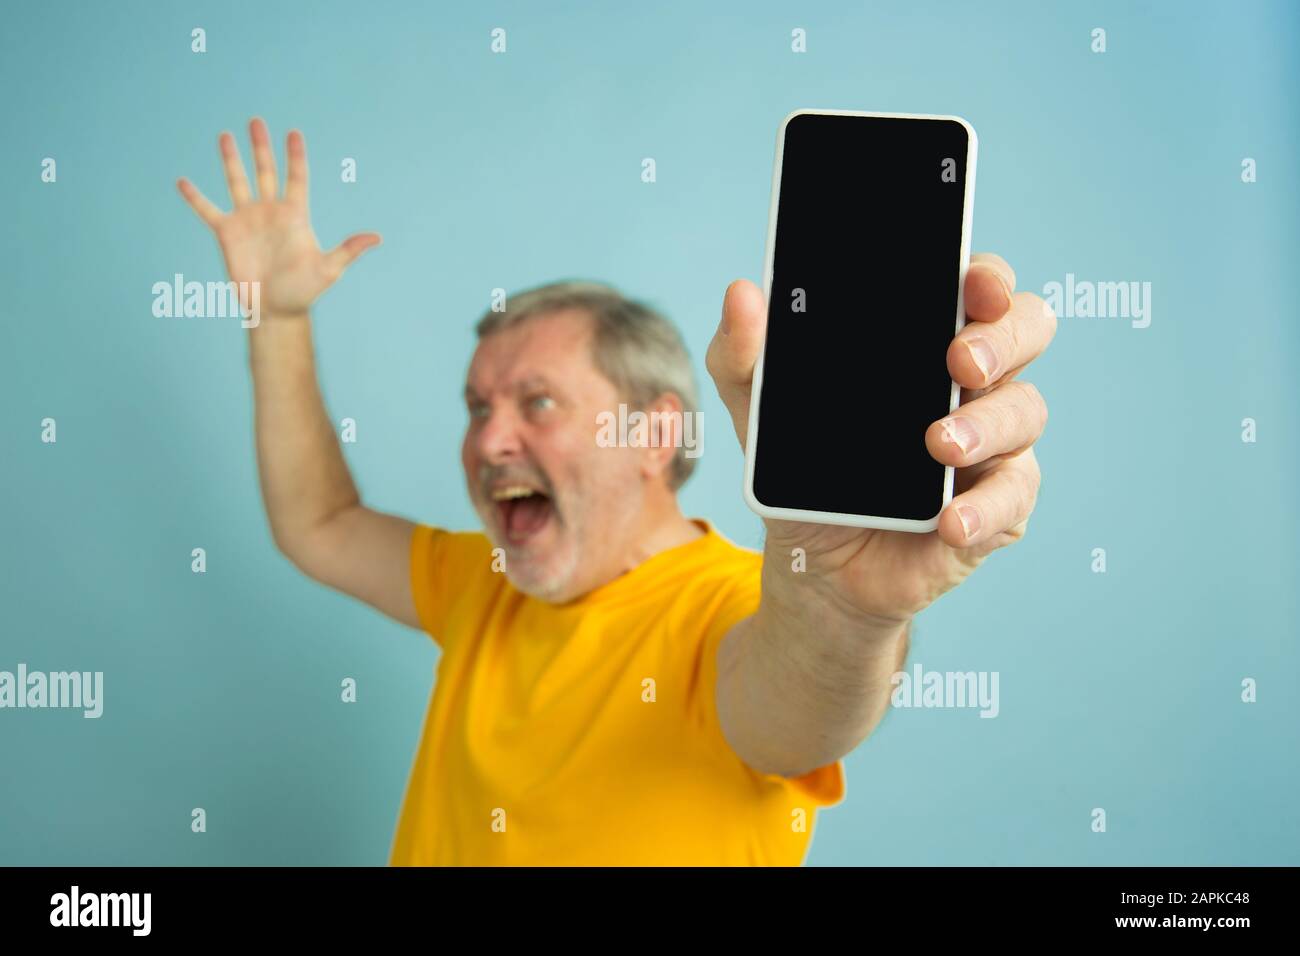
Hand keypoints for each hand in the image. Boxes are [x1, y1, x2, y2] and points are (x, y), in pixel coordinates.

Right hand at [176, 117, 379, 317]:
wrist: (276, 309)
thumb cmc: (304, 290)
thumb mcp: (329, 269)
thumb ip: (349, 249)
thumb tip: (377, 237)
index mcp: (295, 215)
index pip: (296, 177)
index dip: (295, 156)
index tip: (294, 132)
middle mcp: (270, 211)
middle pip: (266, 171)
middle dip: (261, 146)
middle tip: (256, 121)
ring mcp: (247, 219)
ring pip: (237, 181)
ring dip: (231, 159)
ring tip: (225, 135)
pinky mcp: (226, 233)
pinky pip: (208, 210)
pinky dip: (195, 197)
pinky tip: (182, 182)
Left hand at [707, 253, 1054, 627]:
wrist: (812, 566)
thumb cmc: (805, 471)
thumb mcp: (759, 411)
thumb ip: (744, 354)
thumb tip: (741, 294)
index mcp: (925, 341)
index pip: (977, 286)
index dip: (986, 276)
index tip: (971, 284)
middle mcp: (971, 383)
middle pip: (1025, 330)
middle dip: (1002, 338)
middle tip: (960, 363)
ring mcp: (992, 443)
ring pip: (1024, 411)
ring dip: (987, 425)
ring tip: (940, 445)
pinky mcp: (996, 507)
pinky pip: (1013, 497)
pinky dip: (985, 508)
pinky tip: (952, 520)